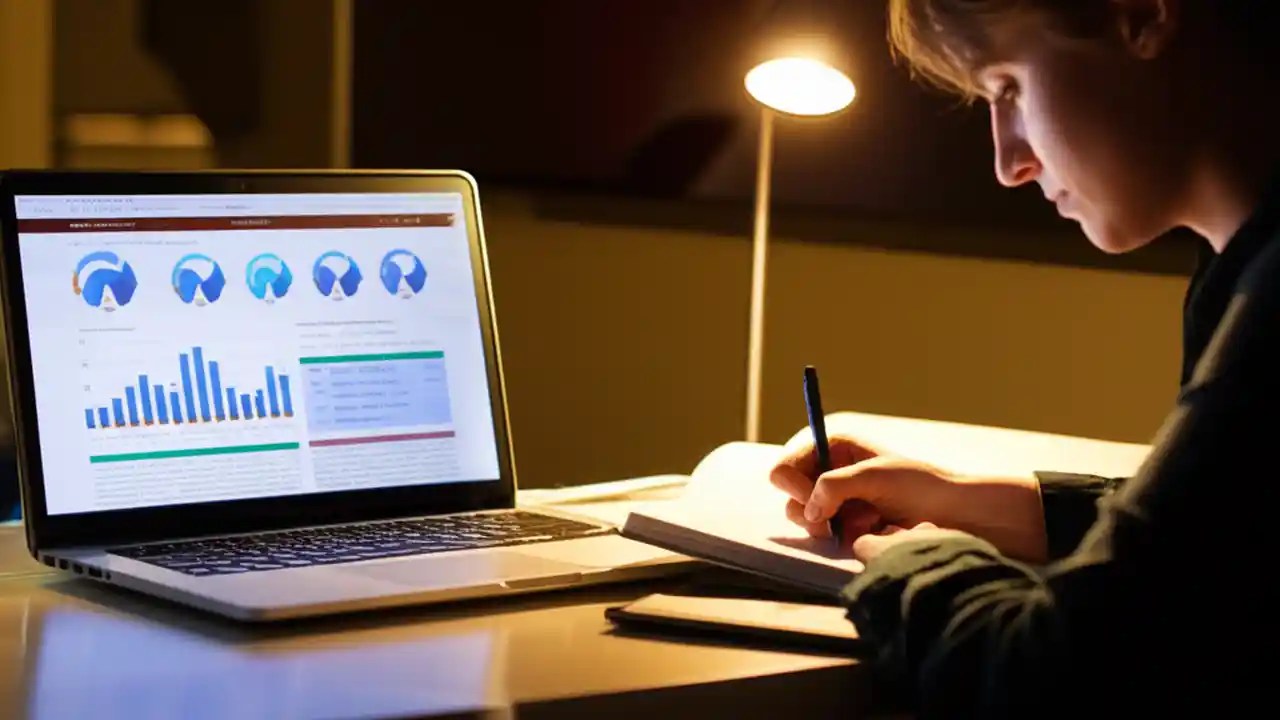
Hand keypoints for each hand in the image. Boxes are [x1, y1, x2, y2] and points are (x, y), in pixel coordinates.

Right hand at [769, 430, 1048, 562]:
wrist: (958, 515)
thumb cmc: (922, 486)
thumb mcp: (874, 476)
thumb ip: (833, 485)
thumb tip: (809, 512)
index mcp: (835, 448)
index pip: (787, 467)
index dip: (796, 485)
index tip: (816, 500)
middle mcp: (832, 472)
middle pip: (791, 495)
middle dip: (814, 510)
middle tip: (838, 517)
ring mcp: (840, 502)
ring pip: (807, 520)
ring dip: (834, 525)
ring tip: (868, 521)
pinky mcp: (850, 528)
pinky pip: (830, 537)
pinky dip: (850, 536)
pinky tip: (876, 530)